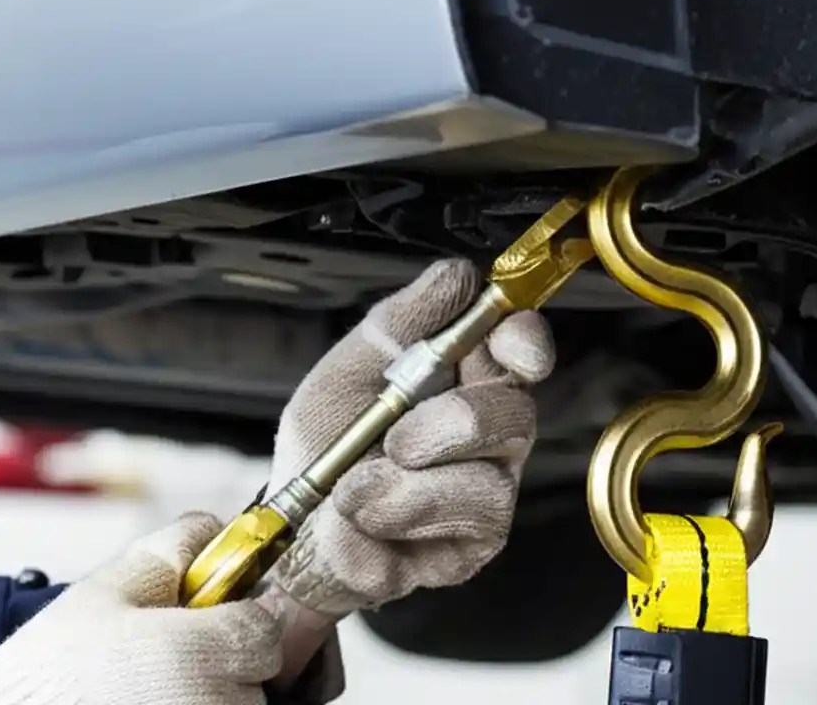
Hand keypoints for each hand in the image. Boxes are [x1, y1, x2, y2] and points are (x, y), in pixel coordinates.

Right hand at [0, 514, 280, 704]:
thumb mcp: (105, 592)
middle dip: (225, 665)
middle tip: (169, 666)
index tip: (201, 628)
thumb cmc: (47, 675)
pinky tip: (154, 704)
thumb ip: (170, 550)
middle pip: (259, 675)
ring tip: (155, 692)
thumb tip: (213, 527)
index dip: (233, 623)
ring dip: (215, 696)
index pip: (266, 631)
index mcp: (203, 656)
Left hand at [268, 258, 554, 617]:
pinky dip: (397, 513)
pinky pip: (458, 520)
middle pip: (515, 412)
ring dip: (407, 480)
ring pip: (485, 475)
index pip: (522, 349)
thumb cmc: (326, 448)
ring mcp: (490, 488)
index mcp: (467, 379)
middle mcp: (492, 433)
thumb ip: (402, 321)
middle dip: (450, 422)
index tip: (505, 339)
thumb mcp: (348, 369)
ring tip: (356, 488)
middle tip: (394, 438)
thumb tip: (456, 276)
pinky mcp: (478, 540)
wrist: (292, 530)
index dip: (524, 340)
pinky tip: (367, 517)